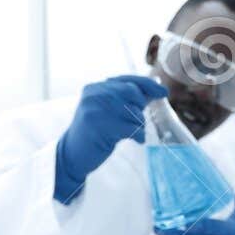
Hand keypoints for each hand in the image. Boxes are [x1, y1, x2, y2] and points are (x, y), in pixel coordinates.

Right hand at [54, 75, 166, 203]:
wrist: (71, 155)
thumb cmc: (93, 134)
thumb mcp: (108, 111)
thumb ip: (128, 99)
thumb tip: (155, 88)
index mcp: (95, 88)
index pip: (126, 80)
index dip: (147, 84)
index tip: (162, 91)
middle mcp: (93, 94)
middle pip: (131, 92)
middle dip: (141, 106)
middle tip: (140, 121)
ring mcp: (94, 109)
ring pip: (132, 110)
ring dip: (140, 123)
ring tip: (136, 132)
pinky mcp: (98, 126)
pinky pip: (129, 127)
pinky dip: (138, 134)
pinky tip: (137, 140)